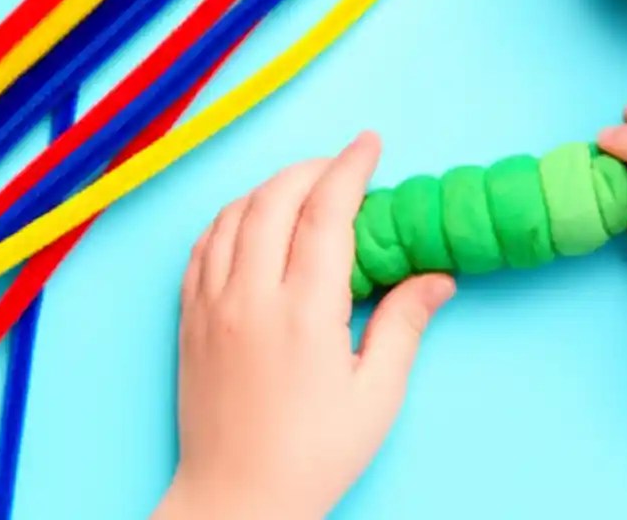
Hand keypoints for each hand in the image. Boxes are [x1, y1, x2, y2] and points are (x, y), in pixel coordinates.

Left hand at [154, 133, 454, 519]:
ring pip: (232, 215)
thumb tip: (438, 277)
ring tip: (302, 189)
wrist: (236, 499)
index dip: (350, 168)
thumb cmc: (313, 455)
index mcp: (303, 313)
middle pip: (273, 199)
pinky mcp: (188, 321)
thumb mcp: (376, 395)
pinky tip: (251, 222)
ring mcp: (210, 307)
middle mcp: (249, 298)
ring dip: (269, 188)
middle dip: (311, 168)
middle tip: (344, 165)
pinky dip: (230, 218)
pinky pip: (201, 247)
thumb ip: (404, 325)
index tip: (370, 142)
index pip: (325, 213)